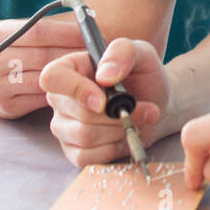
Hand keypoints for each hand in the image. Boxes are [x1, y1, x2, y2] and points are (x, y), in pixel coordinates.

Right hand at [0, 15, 85, 118]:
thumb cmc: (18, 49)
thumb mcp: (25, 32)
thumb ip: (53, 27)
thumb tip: (90, 21)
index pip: (40, 31)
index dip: (69, 33)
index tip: (92, 35)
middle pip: (44, 57)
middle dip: (75, 55)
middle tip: (99, 55)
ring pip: (45, 80)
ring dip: (73, 75)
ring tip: (92, 70)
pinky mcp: (7, 106)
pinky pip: (42, 99)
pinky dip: (61, 93)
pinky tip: (75, 87)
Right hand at [40, 37, 170, 165]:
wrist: (156, 104)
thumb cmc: (144, 76)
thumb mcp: (141, 53)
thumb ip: (123, 52)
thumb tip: (104, 76)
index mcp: (70, 68)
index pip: (52, 78)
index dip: (75, 90)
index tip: (104, 100)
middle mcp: (61, 98)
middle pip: (79, 114)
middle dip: (117, 114)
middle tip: (142, 108)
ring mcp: (64, 126)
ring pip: (85, 136)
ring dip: (119, 130)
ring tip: (135, 120)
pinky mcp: (73, 150)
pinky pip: (86, 157)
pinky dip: (113, 149)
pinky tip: (123, 136)